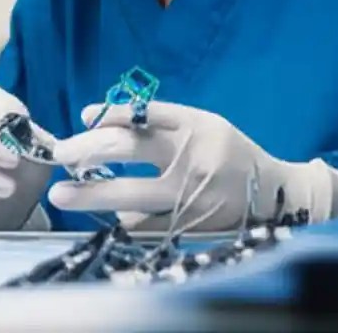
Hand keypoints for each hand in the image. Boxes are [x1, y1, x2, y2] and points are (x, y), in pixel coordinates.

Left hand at [48, 102, 337, 231]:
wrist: (278, 194)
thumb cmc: (226, 153)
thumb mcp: (202, 126)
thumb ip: (157, 122)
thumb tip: (94, 122)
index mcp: (196, 124)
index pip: (145, 113)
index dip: (110, 113)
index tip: (83, 116)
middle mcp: (192, 156)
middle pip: (129, 149)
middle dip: (87, 150)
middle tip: (59, 154)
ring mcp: (191, 194)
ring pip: (132, 194)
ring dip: (91, 195)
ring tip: (61, 195)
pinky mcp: (190, 224)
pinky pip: (145, 224)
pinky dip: (122, 219)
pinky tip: (105, 217)